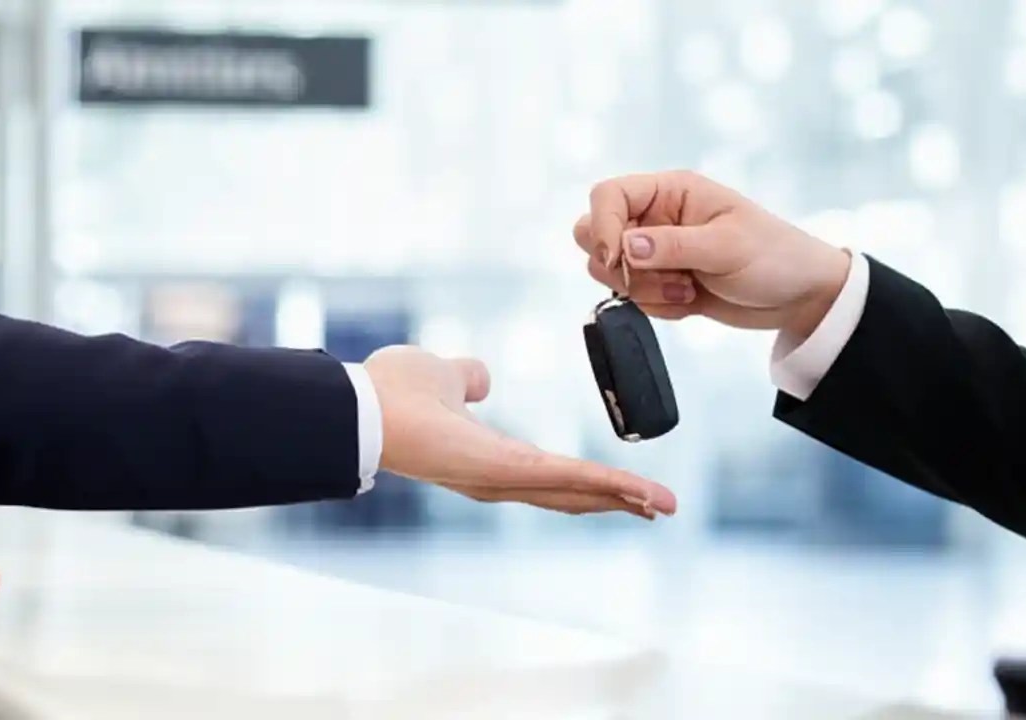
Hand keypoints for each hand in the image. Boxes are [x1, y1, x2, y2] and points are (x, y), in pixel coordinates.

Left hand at [364, 346, 676, 518]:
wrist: (364, 408)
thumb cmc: (392, 392)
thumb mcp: (441, 374)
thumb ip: (465, 377)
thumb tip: (479, 380)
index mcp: (487, 457)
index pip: (547, 475)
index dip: (585, 482)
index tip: (620, 487)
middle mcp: (497, 478)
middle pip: (569, 494)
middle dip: (615, 499)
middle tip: (659, 506)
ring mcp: (502, 477)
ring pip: (574, 491)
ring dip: (621, 497)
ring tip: (662, 504)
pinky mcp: (505, 469)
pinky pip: (566, 477)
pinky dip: (607, 484)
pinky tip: (640, 494)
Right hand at [574, 171, 851, 339]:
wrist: (799, 297)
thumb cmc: (774, 257)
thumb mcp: (727, 248)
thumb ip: (673, 247)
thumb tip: (623, 248)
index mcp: (670, 192)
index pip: (607, 195)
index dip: (603, 225)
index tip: (618, 259)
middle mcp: (655, 217)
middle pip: (593, 234)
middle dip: (620, 265)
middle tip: (664, 277)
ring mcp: (654, 252)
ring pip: (608, 272)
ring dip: (642, 290)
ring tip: (688, 290)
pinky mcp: (658, 283)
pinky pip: (631, 299)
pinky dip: (656, 307)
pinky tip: (692, 302)